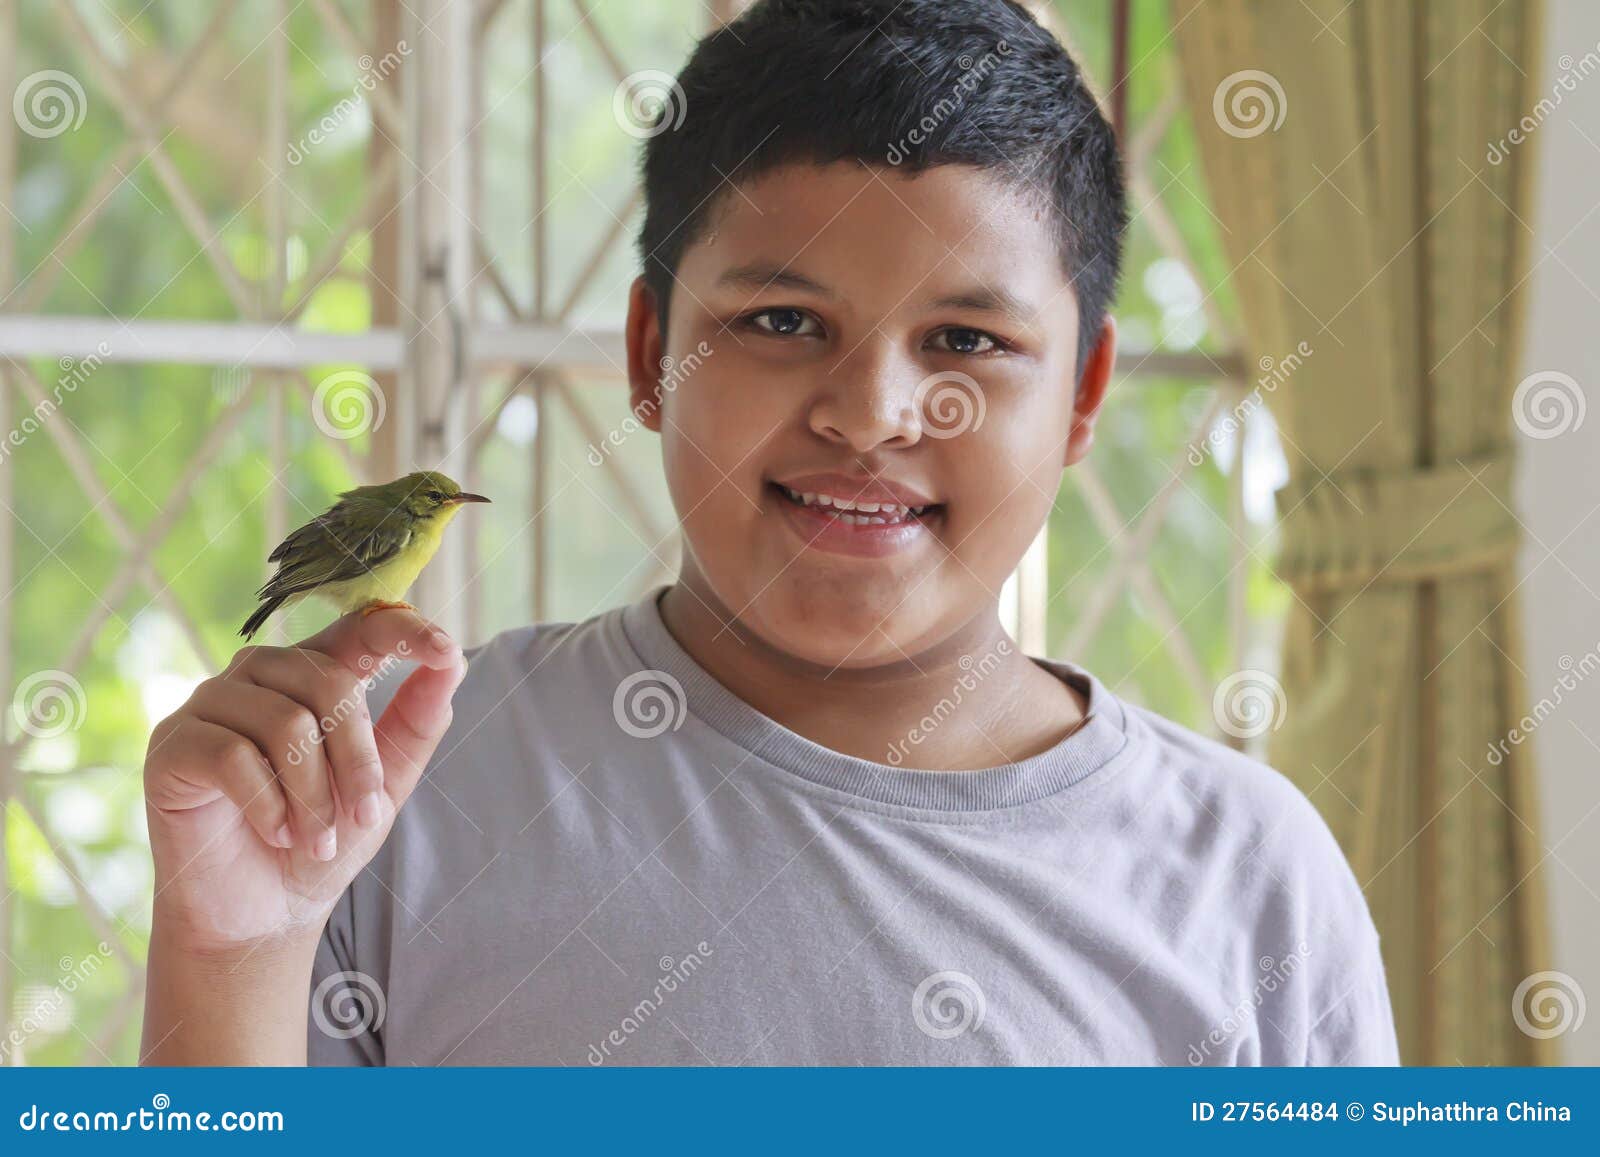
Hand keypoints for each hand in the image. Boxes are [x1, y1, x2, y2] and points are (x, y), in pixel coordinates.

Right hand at [143, 607, 465, 956]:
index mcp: (315, 673)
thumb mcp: (383, 784)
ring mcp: (210, 703)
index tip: (444, 652)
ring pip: (285, 723)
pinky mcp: (173, 744)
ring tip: (317, 841)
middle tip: (362, 820)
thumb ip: (415, 723)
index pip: (359, 627)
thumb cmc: (321, 843)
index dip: (403, 631)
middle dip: (359, 761)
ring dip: (314, 796)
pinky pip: (233, 755)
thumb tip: (452, 663)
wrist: (261, 917)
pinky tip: (276, 835)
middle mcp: (260, 674)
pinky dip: (268, 804)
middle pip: (329, 685)